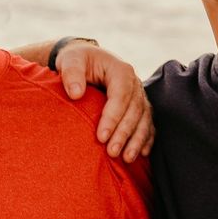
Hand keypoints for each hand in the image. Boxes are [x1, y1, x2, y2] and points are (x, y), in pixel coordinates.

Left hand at [54, 41, 152, 161]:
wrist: (86, 59)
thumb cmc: (77, 60)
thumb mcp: (70, 60)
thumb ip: (71, 73)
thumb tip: (76, 94)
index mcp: (121, 70)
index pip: (120, 95)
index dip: (113, 117)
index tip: (100, 137)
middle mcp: (134, 82)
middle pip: (134, 110)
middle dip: (124, 133)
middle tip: (111, 152)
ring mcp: (139, 95)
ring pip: (144, 119)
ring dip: (137, 140)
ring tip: (127, 159)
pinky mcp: (139, 106)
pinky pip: (148, 123)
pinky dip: (146, 138)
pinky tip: (142, 154)